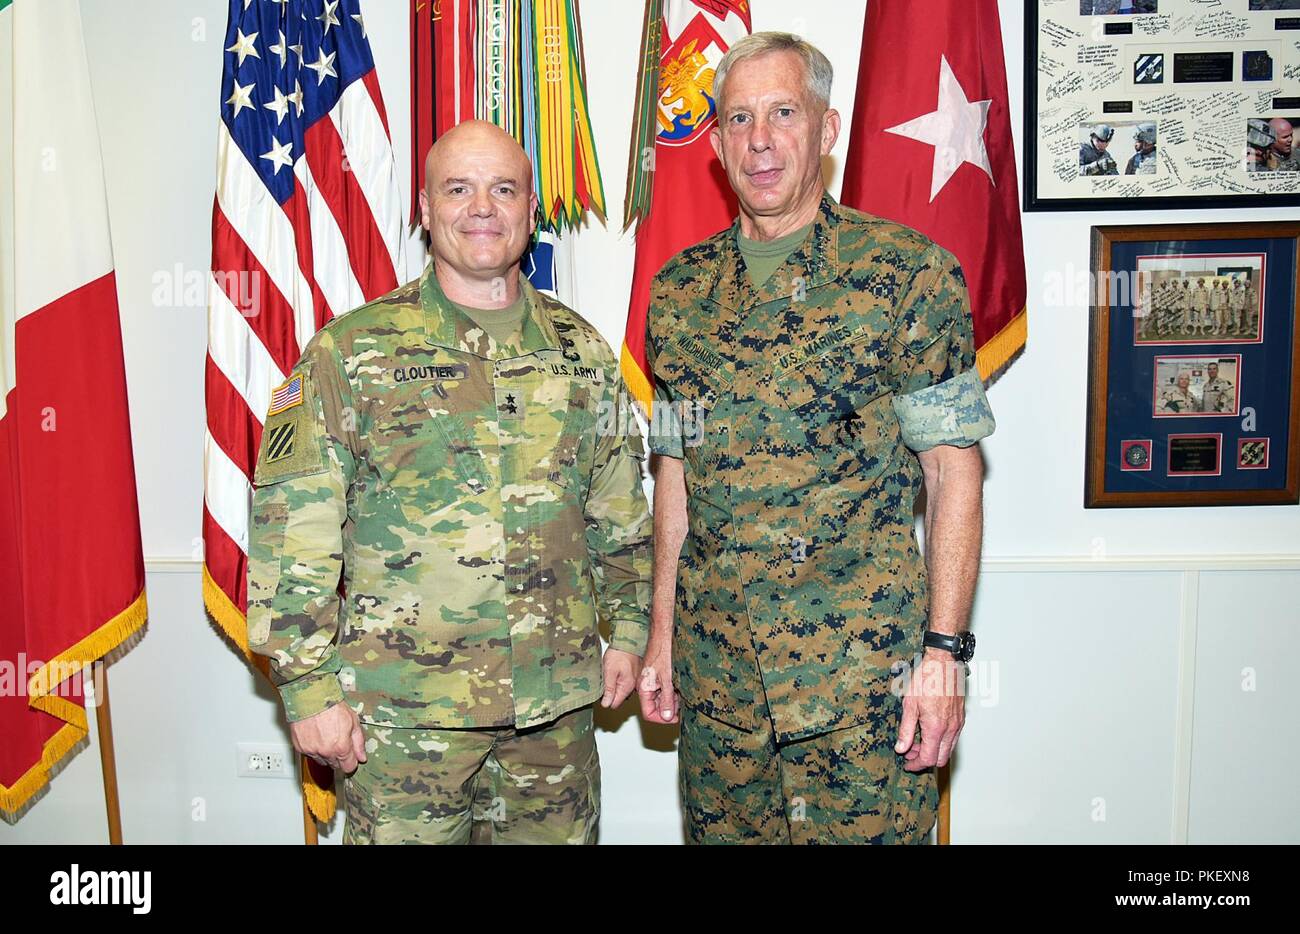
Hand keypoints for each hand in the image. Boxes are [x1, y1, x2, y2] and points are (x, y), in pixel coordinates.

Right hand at [289, 702, 366, 773]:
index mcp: (341, 747)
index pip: (348, 768)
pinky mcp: (300, 748)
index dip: (351, 762)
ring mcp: (311, 751)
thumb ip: (358, 742)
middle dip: (339, 757)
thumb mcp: (353, 721)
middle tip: (338, 742)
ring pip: (322, 761)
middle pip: (335, 765)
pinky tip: (316, 736)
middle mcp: (325, 752)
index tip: (350, 757)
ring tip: (326, 737)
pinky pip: (309, 754)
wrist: (311, 697)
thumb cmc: (332, 706)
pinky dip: (313, 748)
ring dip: (325, 754)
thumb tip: (362, 757)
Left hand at [601, 648, 641, 707]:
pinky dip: (619, 679)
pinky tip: (615, 670)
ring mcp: (635, 680)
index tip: (601, 691)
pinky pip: (625, 682)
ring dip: (614, 685)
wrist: (628, 639)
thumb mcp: (609, 672)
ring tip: (610, 673)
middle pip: (618, 697)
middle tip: (604, 680)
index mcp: (627, 687)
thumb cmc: (619, 653)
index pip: (615, 704)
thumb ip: (608, 689)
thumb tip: (606, 704)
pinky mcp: (634, 674)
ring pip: (621, 689)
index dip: (605, 699)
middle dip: (610, 692)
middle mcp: (633, 685)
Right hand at [636, 636, 677, 723]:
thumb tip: (666, 716)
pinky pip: (665, 688)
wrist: (665, 633)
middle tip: (682, 707)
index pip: (648, 713)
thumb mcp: (668, 680)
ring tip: (683, 696)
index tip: (674, 718)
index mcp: (643, 688)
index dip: (661, 719)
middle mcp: (646, 685)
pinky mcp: (659, 674)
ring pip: (662, 697)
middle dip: (669, 709)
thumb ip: (667, 699)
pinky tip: (682, 687)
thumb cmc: (664, 651)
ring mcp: (653, 680)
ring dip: (672, 700)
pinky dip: (673, 691)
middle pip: (655, 706)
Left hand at [895, 650, 965, 771]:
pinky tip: (928, 731)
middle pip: (941, 759)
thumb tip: (901, 749)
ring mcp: (958, 723)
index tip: (907, 764)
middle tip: (910, 754)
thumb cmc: (926, 679)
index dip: (916, 765)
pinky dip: (941, 741)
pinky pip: (953, 737)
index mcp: (936, 728)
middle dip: (925, 760)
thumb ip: (905, 730)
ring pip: (949, 749)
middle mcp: (951, 729)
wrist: (943, 663)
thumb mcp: (909, 705)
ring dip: (934, 751)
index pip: (929, 758)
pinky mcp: (960, 717)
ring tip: (916, 742)